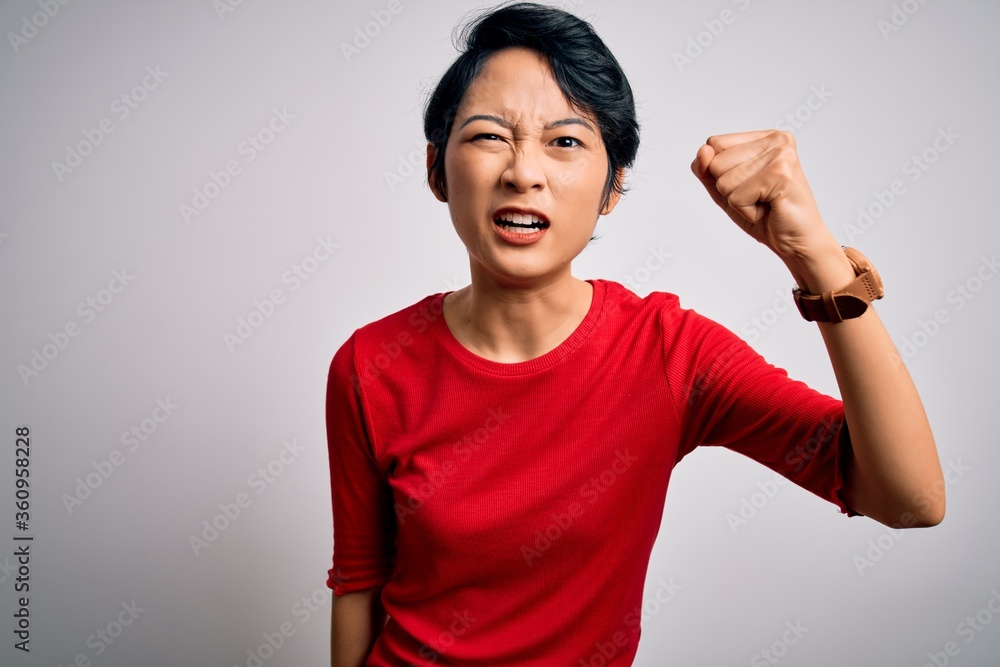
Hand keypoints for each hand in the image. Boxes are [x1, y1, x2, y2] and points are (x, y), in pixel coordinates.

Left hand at [691, 130, 835, 261]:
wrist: (796, 242)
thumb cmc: (765, 215)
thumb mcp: (725, 190)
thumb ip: (707, 170)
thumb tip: (703, 151)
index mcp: (764, 137)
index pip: (713, 143)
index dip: (720, 172)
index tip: (749, 184)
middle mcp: (776, 139)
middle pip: (716, 161)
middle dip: (729, 189)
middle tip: (758, 197)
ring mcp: (780, 154)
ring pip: (724, 181)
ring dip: (738, 202)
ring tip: (764, 202)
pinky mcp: (780, 175)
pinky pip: (736, 197)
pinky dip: (747, 212)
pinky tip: (768, 210)